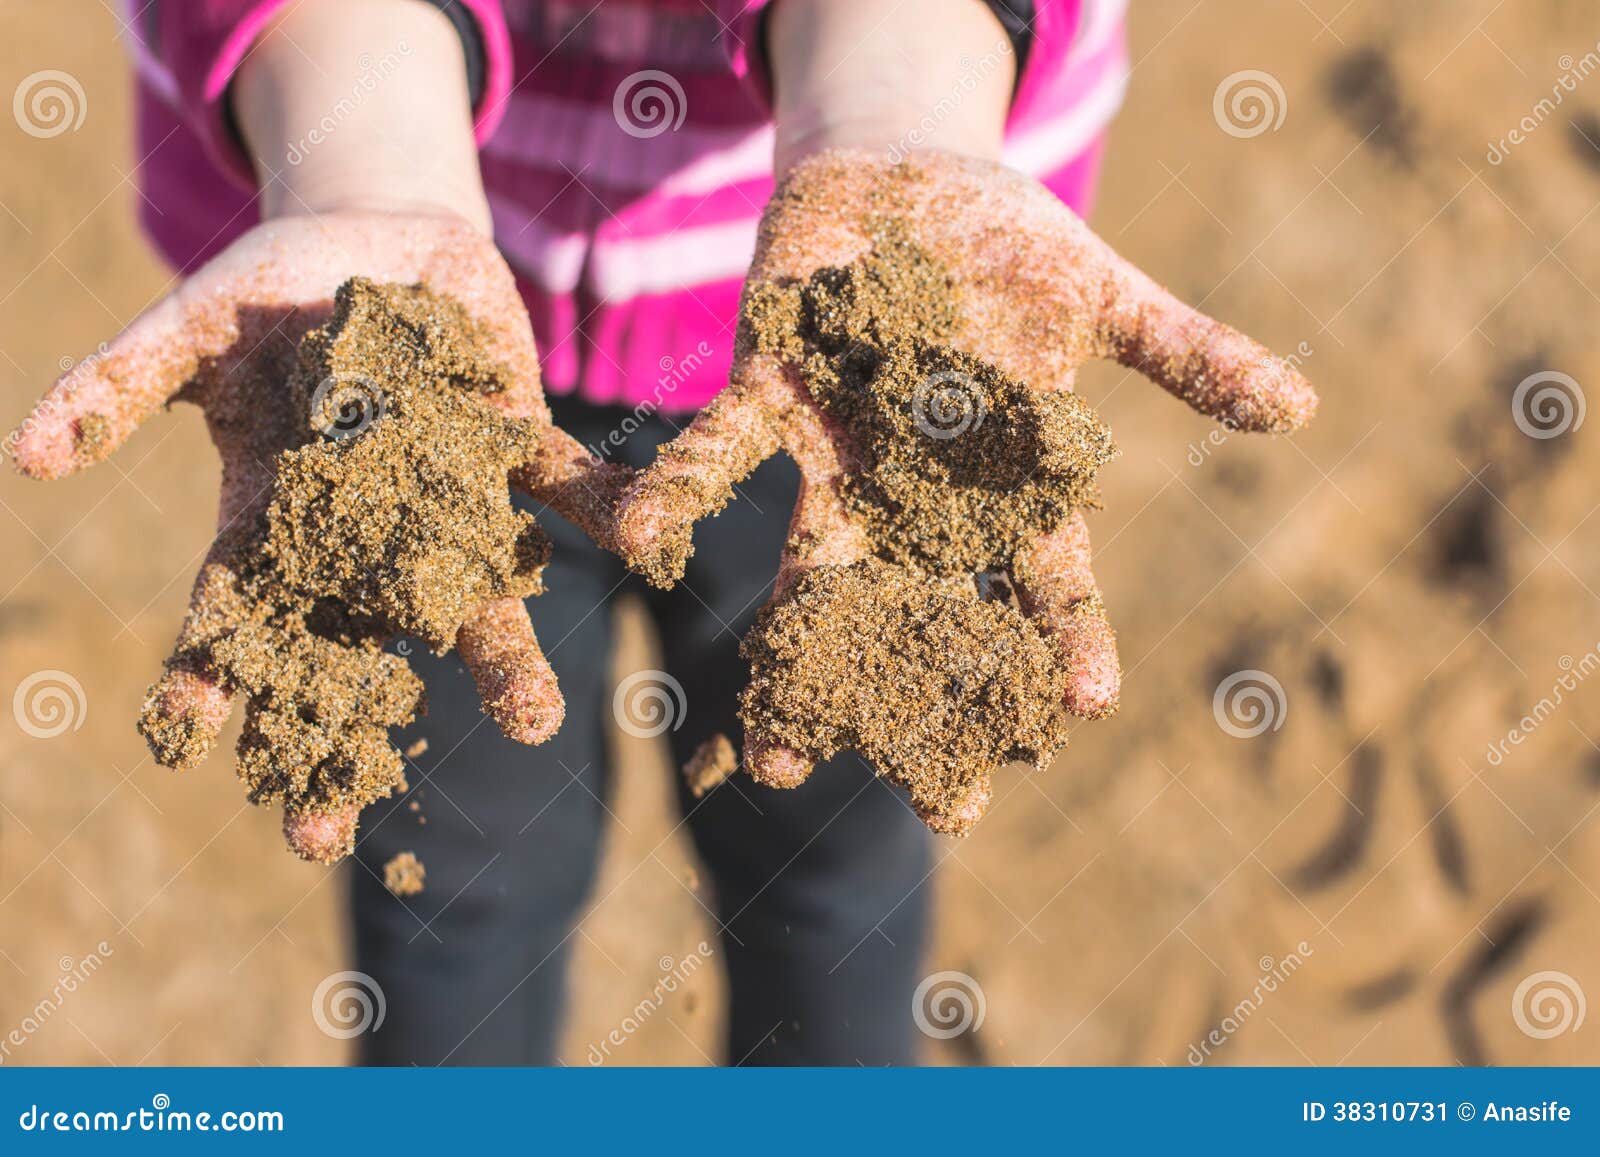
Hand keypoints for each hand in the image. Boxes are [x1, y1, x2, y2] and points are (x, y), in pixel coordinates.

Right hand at [8, 211, 625, 859]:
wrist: (376, 239)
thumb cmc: (269, 289)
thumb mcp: (189, 328)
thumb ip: (119, 385)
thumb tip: (22, 455)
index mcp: (278, 516)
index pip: (238, 611)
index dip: (211, 674)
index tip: (193, 750)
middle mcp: (371, 531)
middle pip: (362, 643)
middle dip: (354, 727)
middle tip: (330, 831)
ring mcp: (451, 496)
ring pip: (478, 589)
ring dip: (505, 655)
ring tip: (535, 721)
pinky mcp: (517, 447)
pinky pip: (566, 490)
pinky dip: (611, 513)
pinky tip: (653, 542)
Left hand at [614, 149, 1316, 829]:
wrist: (907, 184)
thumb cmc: (1017, 254)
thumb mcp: (1109, 296)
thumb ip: (1186, 353)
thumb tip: (1301, 407)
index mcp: (1001, 482)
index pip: (1045, 578)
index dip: (1067, 635)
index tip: (1085, 706)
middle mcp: (916, 494)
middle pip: (926, 615)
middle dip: (926, 704)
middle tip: (937, 810)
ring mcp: (836, 456)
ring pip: (814, 570)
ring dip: (794, 654)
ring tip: (777, 749)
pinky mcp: (765, 399)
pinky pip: (716, 455)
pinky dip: (681, 496)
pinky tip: (642, 547)